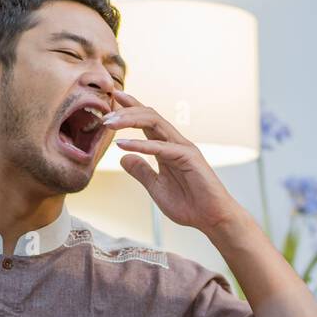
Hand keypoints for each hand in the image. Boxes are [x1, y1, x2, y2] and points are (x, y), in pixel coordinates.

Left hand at [105, 88, 243, 236]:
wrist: (212, 219)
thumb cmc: (189, 205)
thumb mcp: (156, 188)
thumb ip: (141, 171)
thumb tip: (123, 157)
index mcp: (167, 147)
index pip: (147, 121)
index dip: (130, 107)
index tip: (113, 97)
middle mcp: (175, 143)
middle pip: (149, 116)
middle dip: (125, 111)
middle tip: (104, 116)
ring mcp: (183, 148)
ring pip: (155, 123)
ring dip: (130, 120)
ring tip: (109, 124)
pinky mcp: (189, 158)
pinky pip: (161, 148)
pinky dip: (140, 145)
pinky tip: (122, 145)